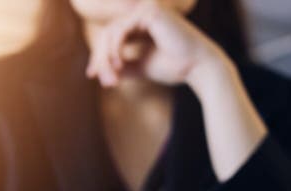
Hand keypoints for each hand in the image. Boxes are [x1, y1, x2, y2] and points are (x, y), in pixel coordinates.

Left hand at [85, 0, 228, 86]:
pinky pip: (122, 30)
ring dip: (107, 57)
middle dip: (101, 59)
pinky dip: (116, 49)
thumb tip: (101, 72)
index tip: (92, 75)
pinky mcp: (149, 12)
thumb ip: (123, 66)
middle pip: (108, 34)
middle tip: (102, 80)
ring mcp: (146, 10)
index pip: (112, 37)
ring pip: (112, 32)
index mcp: (142, 24)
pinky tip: (118, 64)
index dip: (99, 56)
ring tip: (112, 78)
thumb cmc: (175, 67)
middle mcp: (143, 13)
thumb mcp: (141, 67)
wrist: (198, 67)